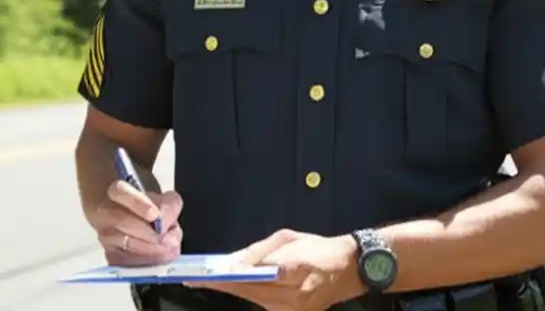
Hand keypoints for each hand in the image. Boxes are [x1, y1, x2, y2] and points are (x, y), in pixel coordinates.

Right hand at [88, 181, 182, 265]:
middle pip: (122, 221)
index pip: (120, 192)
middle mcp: (105, 213)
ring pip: (125, 243)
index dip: (137, 203)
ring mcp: (105, 236)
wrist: (132, 221)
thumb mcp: (163, 200)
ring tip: (168, 250)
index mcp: (116, 192)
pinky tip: (157, 260)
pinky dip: (144, 262)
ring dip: (150, 249)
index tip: (154, 215)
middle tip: (169, 240)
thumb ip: (170, 208)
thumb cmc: (148, 209)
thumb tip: (170, 233)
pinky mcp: (110, 255)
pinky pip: (126, 261)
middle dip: (149, 233)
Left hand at [187, 229, 361, 310]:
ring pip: (253, 300)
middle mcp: (291, 298)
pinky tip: (235, 285)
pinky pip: (264, 304)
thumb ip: (258, 251)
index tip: (199, 276)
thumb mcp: (287, 239)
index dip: (223, 278)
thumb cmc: (317, 248)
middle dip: (222, 284)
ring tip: (209, 279)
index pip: (249, 277)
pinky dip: (249, 294)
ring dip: (233, 289)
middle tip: (194, 278)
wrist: (350, 269)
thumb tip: (233, 262)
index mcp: (292, 273)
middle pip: (248, 292)